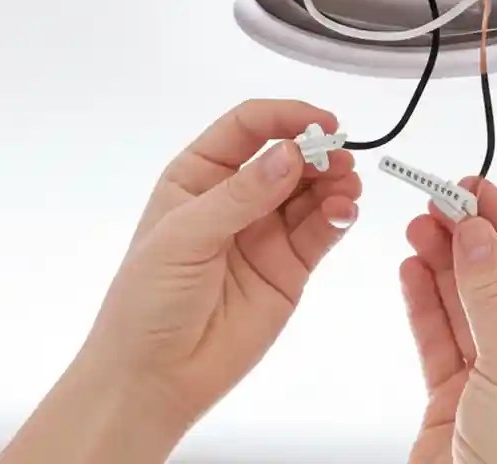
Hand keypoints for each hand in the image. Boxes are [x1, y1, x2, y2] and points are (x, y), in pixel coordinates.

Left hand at [0, 99, 361, 462]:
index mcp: (198, 177)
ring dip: (335, 181)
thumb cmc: (148, 301)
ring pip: (312, 191)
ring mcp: (267, 232)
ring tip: (348, 187)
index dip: (285, 117)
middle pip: (288, 156)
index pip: (247, 128)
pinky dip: (339, 216)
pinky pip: (321, 231)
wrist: (154, 378)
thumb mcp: (184, 237)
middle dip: (318, 151)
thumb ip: (240, 195)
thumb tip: (291, 154)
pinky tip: (344, 213)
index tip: (322, 122)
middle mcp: (236, 198)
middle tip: (342, 159)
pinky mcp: (291, 267)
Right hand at [401, 179, 496, 463]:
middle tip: (437, 199)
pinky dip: (423, 304)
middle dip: (467, 239)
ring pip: (463, 305)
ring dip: (441, 265)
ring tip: (417, 226)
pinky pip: (438, 338)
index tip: (475, 188)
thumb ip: (490, 295)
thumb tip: (479, 232)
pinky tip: (411, 271)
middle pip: (496, 281)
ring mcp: (492, 377)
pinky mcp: (453, 397)